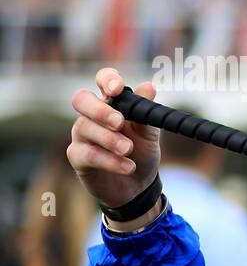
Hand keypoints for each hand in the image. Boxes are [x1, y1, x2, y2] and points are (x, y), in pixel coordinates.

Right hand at [67, 68, 160, 209]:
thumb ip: (147, 112)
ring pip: (84, 127)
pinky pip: (86, 153)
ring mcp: (82, 135)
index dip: (107, 80)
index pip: (103, 80)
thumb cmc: (141, 152)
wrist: (138, 185)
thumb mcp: (149, 134)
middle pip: (81, 99)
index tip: (117, 88)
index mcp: (112, 103)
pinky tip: (127, 167)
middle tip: (120, 122)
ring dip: (109, 139)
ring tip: (129, 150)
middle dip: (99, 109)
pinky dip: (109, 160)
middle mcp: (92, 115)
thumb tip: (148, 86)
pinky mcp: (77, 156)